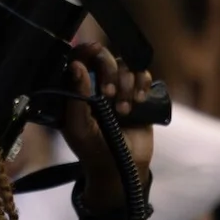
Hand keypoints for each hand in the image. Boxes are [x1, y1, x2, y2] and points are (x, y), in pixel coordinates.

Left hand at [60, 41, 153, 204]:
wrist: (121, 169)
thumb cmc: (93, 149)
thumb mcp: (78, 127)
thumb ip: (76, 96)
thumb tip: (77, 66)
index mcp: (77, 90)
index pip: (79, 60)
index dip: (86, 51)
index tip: (93, 49)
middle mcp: (97, 85)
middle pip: (104, 58)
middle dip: (109, 72)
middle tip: (109, 93)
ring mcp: (120, 88)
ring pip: (125, 65)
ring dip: (127, 84)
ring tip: (124, 110)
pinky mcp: (138, 95)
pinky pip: (143, 75)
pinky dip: (142, 83)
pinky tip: (139, 101)